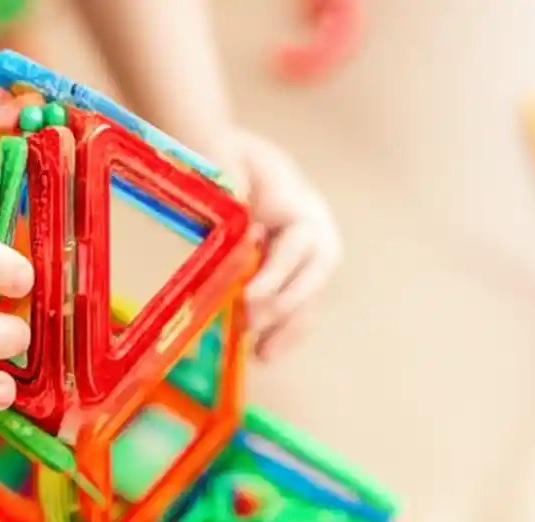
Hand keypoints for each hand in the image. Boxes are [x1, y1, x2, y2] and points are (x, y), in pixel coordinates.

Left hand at [236, 130, 341, 361]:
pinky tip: (264, 354)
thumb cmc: (222, 155)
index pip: (298, 240)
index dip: (277, 271)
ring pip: (308, 292)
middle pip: (314, 271)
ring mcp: (302, 250)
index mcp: (296, 198)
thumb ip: (229, 187)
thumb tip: (236, 222)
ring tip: (264, 355)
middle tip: (251, 325)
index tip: (251, 296)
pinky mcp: (287, 271)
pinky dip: (283, 329)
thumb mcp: (222, 159)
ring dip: (290, 327)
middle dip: (287, 303)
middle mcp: (310, 226)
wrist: (220, 153)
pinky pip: (294, 302)